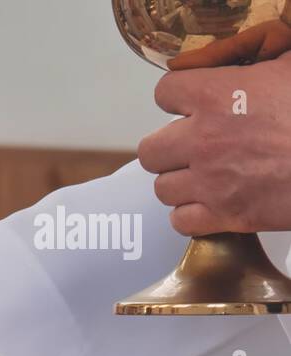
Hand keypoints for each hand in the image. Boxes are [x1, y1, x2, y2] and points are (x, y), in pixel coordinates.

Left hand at [140, 44, 290, 235]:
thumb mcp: (289, 69)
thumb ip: (260, 63)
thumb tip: (247, 63)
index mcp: (217, 95)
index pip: (165, 92)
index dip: (178, 98)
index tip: (192, 104)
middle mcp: (202, 140)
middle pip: (151, 149)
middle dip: (169, 148)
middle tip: (193, 147)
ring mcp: (210, 181)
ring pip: (162, 188)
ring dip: (180, 183)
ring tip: (205, 177)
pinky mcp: (224, 215)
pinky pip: (180, 220)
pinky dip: (191, 215)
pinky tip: (210, 204)